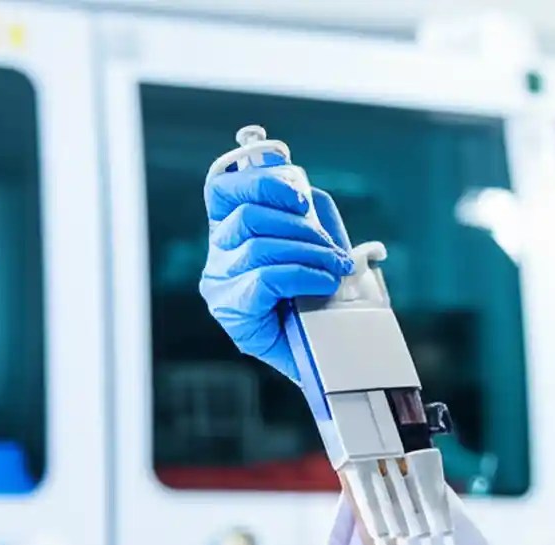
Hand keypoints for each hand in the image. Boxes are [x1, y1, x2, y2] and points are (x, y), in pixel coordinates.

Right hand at [201, 166, 354, 381]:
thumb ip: (310, 212)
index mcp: (232, 228)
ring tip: (335, 269)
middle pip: (249, 215)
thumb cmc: (320, 293)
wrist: (327, 351)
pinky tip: (325, 284)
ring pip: (260, 247)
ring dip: (310, 254)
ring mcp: (220, 283)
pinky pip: (266, 279)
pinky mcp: (232, 311)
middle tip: (334, 251)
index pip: (223, 188)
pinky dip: (303, 276)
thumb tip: (308, 195)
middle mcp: (219, 252)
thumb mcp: (318, 242)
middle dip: (303, 228)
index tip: (300, 199)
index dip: (259, 183)